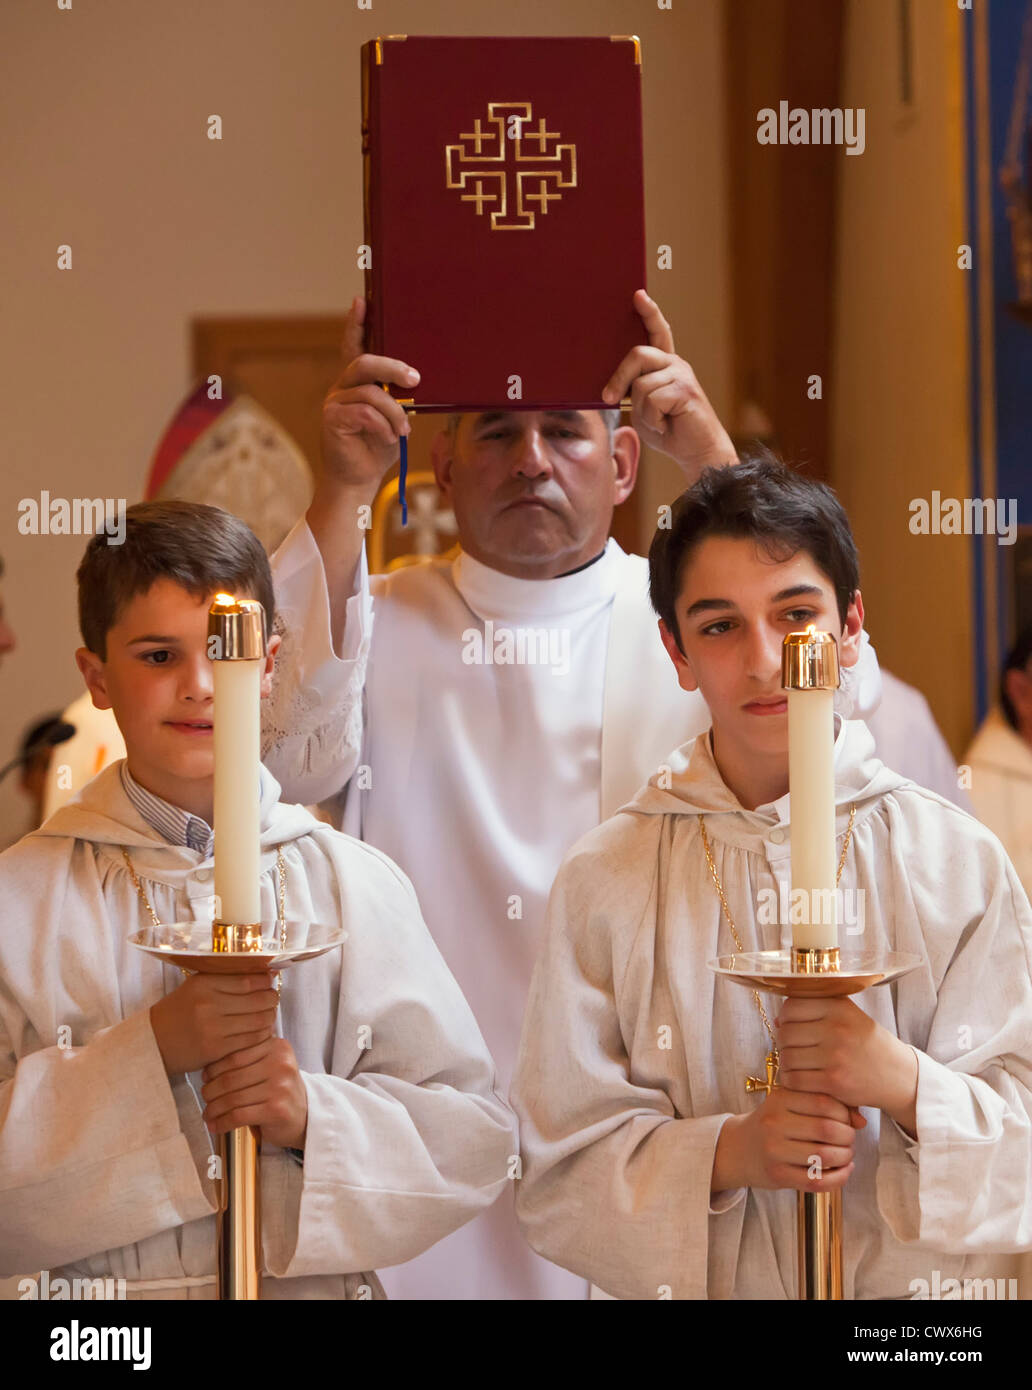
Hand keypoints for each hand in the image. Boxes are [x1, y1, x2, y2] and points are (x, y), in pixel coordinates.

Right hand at [149, 969, 278, 1075]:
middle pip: (258, 1000)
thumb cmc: (179, 1012)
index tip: (270, 981)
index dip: (266, 980)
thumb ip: (225, 979)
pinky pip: (250, 1041)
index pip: (248, 979)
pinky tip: (260, 1031)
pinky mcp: (215, 1049)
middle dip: (272, 999)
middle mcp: (208, 1004)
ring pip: (258, 1021)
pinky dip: (261, 1036)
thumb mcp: (196, 987)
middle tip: (272, 999)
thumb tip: (266, 972)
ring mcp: (212, 1028)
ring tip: (268, 1015)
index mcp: (203, 983)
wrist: (153, 1043)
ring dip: (269, 1018)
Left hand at [201, 1037, 307, 1149]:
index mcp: (277, 1047)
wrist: (306, 1116)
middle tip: (205, 1098)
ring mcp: (281, 1087)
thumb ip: (247, 1059)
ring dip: (214, 1109)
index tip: (206, 1078)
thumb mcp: (269, 1065)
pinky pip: (238, 1116)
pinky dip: (222, 1122)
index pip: (235, 1055)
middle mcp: (281, 1063)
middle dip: (211, 1091)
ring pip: (232, 1098)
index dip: (214, 1068)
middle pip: (231, 1077)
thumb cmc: (279, 1090)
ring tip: (208, 1114)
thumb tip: (206, 1068)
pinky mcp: (277, 1110)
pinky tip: (216, 1125)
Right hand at [320, 295, 419, 490]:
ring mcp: (334, 401)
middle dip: (393, 368)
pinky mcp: (332, 418)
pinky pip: (365, 412)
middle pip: (365, 362)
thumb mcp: (393, 417)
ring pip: (371, 392)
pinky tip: (388, 438)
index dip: (357, 323)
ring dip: (394, 413)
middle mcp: (343, 386)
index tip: (362, 301)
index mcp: (357, 382)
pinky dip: (383, 426)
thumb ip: (397, 397)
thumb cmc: (377, 447)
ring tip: (402, 431)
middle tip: (415, 380)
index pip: (355, 346)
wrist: (358, 479)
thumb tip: (414, 382)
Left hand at [600, 289, 735, 476]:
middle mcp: (675, 364)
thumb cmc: (668, 430)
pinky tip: (666, 425)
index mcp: (665, 365)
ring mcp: (682, 376)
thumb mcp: (642, 408)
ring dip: (641, 411)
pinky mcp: (685, 391)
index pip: (657, 332)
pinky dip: (652, 420)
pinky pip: (651, 402)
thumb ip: (631, 391)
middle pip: (637, 355)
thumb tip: (610, 387)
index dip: (648, 313)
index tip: (637, 295)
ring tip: (658, 421)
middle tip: (607, 398)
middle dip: (618, 378)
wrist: (697, 452)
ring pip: (640, 385)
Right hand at [731, 1085, 865, 1192]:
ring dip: (845, 1157)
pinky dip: (839, 1178)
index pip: (824, 1102)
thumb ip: (825, 1104)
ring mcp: (774, 1150)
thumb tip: (861, 1120)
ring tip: (846, 1155)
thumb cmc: (774, 1123)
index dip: (845, 1112)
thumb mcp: (791, 1104)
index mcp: (780, 1098)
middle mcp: (774, 1122)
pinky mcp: (777, 1175)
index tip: (848, 1120)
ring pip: (825, 1156)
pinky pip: (817, 1180)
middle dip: (848, 1137)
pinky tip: (843, 1170)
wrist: (738, 1148)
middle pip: (827, 1129)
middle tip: (849, 1139)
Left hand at [776, 996, 918, 1129]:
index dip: (786, 1018)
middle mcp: (837, 1028)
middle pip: (785, 1033)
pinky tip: (802, 1079)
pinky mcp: (834, 1082)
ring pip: (787, 1057)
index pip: (791, 1006)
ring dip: (787, 1064)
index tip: (793, 1026)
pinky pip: (794, 1080)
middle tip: (795, 1049)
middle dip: (784, 1043)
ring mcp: (835, 1056)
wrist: (898, 1075)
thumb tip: (778, 1020)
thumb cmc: (867, 1043)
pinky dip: (791, 1081)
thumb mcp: (848, 1014)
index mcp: (839, 1007)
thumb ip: (816, 1009)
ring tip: (798, 1064)